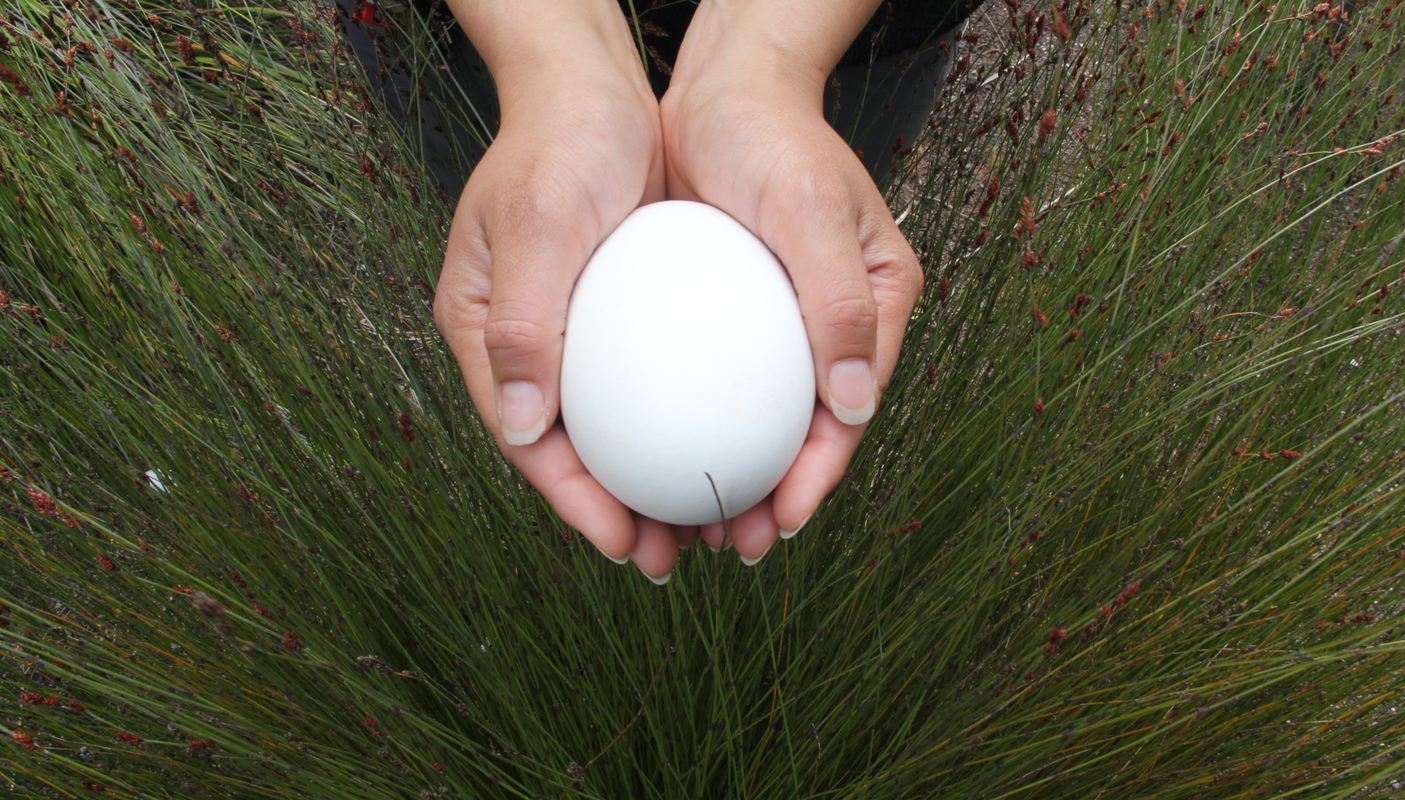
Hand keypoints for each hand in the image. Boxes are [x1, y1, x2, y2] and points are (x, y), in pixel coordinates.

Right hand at [433, 4, 686, 581]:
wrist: (600, 88)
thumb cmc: (560, 146)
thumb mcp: (540, 226)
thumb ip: (523, 324)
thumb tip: (517, 428)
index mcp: (480, 334)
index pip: (524, 439)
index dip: (571, 501)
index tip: (623, 544)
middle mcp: (524, 345)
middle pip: (572, 451)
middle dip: (619, 513)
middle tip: (674, 558)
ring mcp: (575, 333)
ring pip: (618, 429)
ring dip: (657, 481)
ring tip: (711, 527)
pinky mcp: (623, 318)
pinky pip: (655, 388)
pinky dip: (685, 425)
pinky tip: (729, 449)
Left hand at [660, 6, 924, 563]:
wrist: (717, 90)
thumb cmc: (776, 139)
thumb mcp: (812, 212)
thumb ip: (839, 308)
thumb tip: (853, 412)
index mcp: (875, 310)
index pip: (849, 414)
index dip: (820, 476)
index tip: (782, 522)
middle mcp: (828, 328)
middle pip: (800, 434)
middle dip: (769, 499)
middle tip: (728, 545)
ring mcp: (773, 327)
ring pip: (749, 424)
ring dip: (723, 477)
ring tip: (684, 529)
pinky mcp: (721, 320)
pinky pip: (702, 389)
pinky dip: (683, 429)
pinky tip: (646, 460)